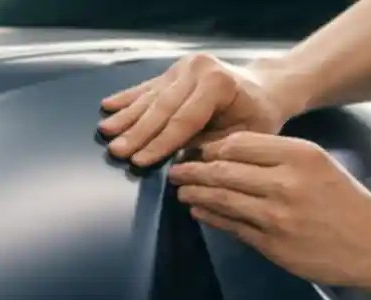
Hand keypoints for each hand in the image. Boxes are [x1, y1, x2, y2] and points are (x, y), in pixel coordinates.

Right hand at [99, 54, 302, 166]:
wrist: (265, 89)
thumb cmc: (258, 117)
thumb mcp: (245, 136)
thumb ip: (212, 147)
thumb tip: (180, 161)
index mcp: (218, 84)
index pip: (183, 120)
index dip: (160, 143)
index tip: (139, 161)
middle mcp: (197, 70)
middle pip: (161, 108)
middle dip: (137, 133)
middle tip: (116, 151)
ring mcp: (183, 67)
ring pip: (150, 97)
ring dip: (126, 117)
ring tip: (105, 131)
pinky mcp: (173, 71)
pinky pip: (147, 87)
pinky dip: (127, 98)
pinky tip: (108, 106)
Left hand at [169, 132, 370, 291]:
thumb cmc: (346, 204)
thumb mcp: (318, 165)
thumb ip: (277, 158)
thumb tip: (225, 153)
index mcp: (299, 155)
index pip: (237, 143)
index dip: (209, 147)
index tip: (194, 149)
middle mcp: (286, 182)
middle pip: (222, 170)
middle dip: (192, 170)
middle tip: (174, 170)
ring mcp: (277, 216)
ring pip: (221, 199)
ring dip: (195, 194)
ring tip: (181, 191)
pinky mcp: (272, 244)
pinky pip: (231, 227)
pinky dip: (210, 217)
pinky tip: (199, 211)